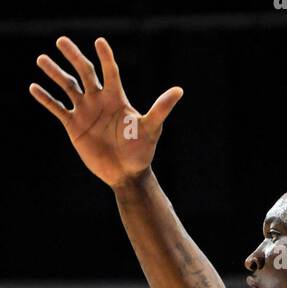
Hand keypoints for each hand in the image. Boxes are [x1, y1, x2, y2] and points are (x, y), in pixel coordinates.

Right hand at [30, 36, 181, 188]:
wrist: (126, 174)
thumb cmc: (141, 151)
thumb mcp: (151, 128)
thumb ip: (161, 108)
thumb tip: (179, 90)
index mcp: (116, 97)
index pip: (110, 71)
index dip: (105, 57)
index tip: (99, 42)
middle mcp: (99, 99)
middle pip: (84, 72)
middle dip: (73, 56)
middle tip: (62, 41)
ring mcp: (85, 111)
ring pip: (67, 86)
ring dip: (54, 73)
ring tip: (41, 59)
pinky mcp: (74, 125)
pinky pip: (57, 108)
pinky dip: (46, 99)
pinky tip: (34, 87)